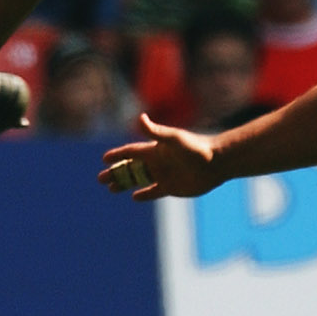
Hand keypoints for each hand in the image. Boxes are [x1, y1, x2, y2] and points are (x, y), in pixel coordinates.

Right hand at [99, 115, 220, 199]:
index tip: (104, 159)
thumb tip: (139, 118)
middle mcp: (157, 161)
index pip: (131, 152)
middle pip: (131, 168)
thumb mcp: (173, 138)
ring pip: (139, 180)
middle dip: (116, 172)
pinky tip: (135, 197)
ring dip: (126, 183)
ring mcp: (163, 175)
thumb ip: (155, 131)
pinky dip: (144, 194)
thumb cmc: (195, 148)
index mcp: (155, 149)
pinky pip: (154, 191)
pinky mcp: (171, 187)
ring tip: (111, 188)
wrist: (216, 162)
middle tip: (100, 178)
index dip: (117, 155)